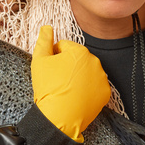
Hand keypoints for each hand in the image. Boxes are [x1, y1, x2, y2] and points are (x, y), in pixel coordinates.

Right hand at [32, 25, 110, 141]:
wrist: (59, 117)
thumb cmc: (48, 88)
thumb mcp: (39, 61)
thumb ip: (43, 40)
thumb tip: (47, 27)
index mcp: (79, 50)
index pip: (64, 46)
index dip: (53, 57)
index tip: (50, 70)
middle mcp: (94, 61)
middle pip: (76, 59)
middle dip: (67, 66)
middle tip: (57, 81)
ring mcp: (101, 78)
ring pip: (86, 72)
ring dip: (77, 77)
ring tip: (66, 89)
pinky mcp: (105, 93)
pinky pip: (94, 86)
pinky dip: (86, 90)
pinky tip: (76, 96)